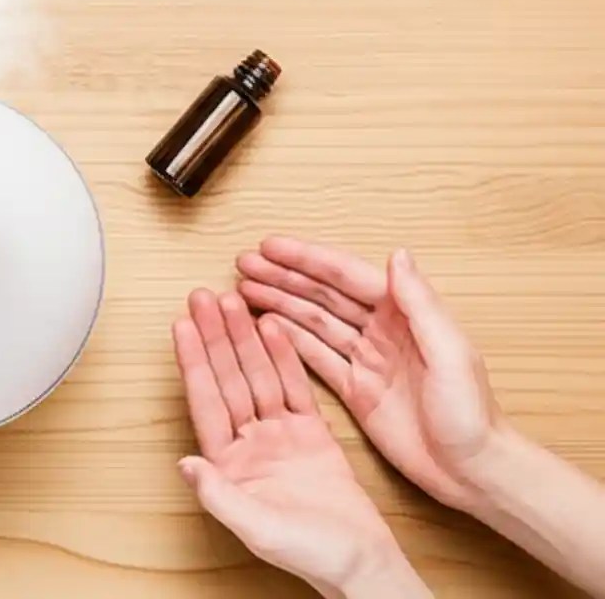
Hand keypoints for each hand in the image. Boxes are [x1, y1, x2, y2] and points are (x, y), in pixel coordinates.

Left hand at [173, 290, 427, 597]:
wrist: (361, 562)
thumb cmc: (311, 554)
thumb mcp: (259, 529)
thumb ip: (220, 496)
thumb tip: (185, 464)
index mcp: (230, 465)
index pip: (206, 402)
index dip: (194, 363)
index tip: (182, 327)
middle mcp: (249, 445)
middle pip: (228, 380)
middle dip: (215, 337)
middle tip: (204, 297)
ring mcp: (279, 437)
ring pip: (257, 377)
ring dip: (244, 339)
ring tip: (233, 299)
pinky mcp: (312, 434)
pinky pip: (294, 388)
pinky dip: (283, 357)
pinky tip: (273, 327)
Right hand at [235, 237, 505, 511]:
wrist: (473, 470)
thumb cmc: (472, 414)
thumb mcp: (451, 354)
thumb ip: (421, 304)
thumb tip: (397, 255)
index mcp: (405, 315)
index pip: (347, 277)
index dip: (307, 260)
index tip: (271, 247)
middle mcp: (382, 331)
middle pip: (323, 295)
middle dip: (283, 277)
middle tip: (245, 263)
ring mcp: (366, 360)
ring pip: (314, 322)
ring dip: (280, 303)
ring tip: (244, 289)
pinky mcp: (355, 389)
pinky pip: (316, 357)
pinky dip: (289, 340)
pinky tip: (265, 327)